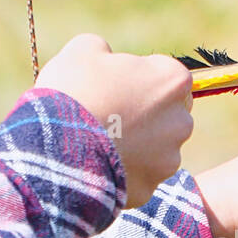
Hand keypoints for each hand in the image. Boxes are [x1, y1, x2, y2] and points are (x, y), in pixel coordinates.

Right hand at [36, 34, 193, 208]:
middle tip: (108, 116)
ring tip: (98, 143)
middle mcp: (181, 121)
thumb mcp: (82, 52)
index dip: (138, 80)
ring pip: (155, 149)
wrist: (56, 150)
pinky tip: (96, 166)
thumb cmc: (72, 93)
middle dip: (143, 116)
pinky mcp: (150, 188)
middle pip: (166, 115)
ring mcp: (168, 159)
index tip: (115, 87)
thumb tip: (106, 57)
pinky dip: (122, 173)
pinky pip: (138, 177)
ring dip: (135, 146)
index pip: (166, 75)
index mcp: (172, 81)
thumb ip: (104, 49)